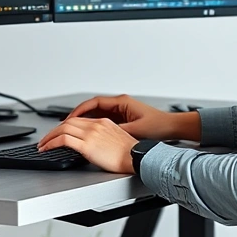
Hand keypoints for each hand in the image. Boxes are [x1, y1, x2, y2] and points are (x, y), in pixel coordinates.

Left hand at [36, 117, 135, 173]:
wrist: (137, 158)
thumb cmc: (131, 154)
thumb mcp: (116, 139)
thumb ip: (103, 138)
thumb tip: (94, 145)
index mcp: (103, 122)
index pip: (78, 120)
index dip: (65, 126)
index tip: (58, 132)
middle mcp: (95, 125)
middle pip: (67, 122)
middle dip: (53, 131)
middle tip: (46, 139)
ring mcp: (90, 134)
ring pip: (62, 129)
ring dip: (49, 137)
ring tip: (42, 145)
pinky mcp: (87, 145)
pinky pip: (63, 140)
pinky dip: (51, 143)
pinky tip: (47, 148)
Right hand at [62, 94, 199, 141]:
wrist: (171, 127)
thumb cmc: (158, 125)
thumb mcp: (135, 129)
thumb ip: (118, 130)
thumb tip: (101, 134)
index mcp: (121, 102)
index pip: (94, 103)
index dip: (79, 110)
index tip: (69, 118)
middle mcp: (120, 104)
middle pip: (92, 107)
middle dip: (78, 115)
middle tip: (65, 125)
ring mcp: (121, 111)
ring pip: (97, 114)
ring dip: (85, 121)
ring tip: (73, 130)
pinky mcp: (123, 118)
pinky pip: (103, 120)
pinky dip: (94, 125)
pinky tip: (89, 134)